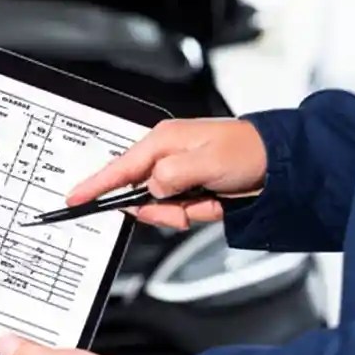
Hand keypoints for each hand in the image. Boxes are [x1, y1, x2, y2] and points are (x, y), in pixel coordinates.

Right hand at [67, 117, 266, 229]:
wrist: (279, 163)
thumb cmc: (248, 152)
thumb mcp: (207, 163)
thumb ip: (173, 176)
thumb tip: (151, 188)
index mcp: (164, 141)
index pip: (120, 166)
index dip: (96, 185)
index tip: (75, 199)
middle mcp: (166, 156)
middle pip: (139, 193)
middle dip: (159, 209)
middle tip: (183, 212)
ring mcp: (178, 174)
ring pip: (159, 206)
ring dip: (180, 212)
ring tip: (206, 203)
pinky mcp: (190, 188)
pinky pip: (177, 210)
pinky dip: (193, 213)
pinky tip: (211, 203)